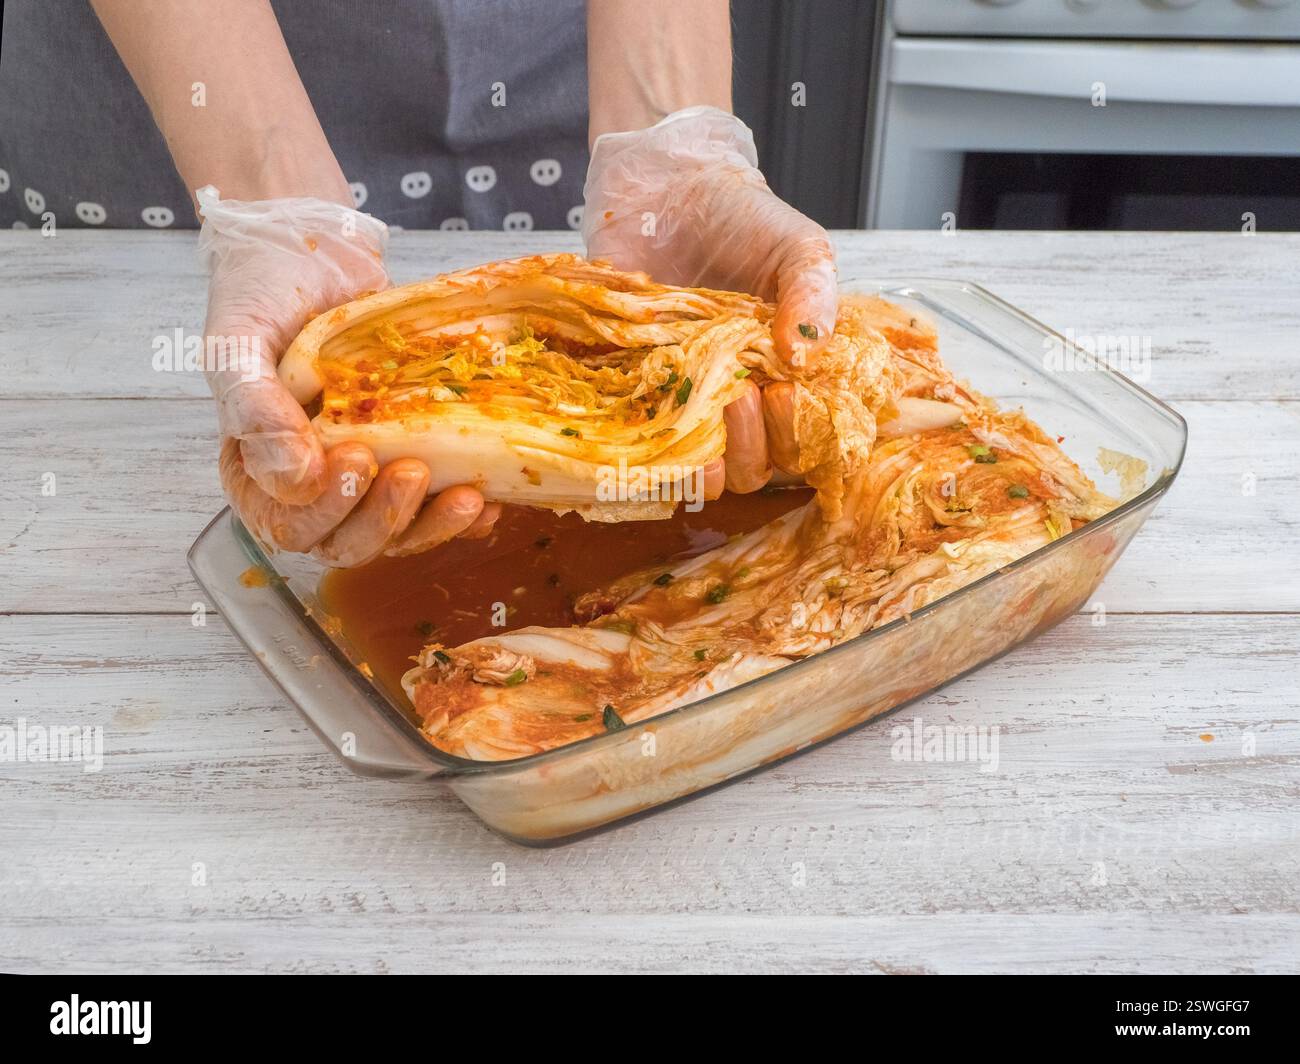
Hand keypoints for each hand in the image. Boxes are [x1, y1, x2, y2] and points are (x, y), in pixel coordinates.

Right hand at [199, 187, 498, 565]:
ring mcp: (361, 473)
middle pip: (345, 541)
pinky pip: (430, 505)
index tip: (356, 460)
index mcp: (257, 468)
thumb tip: (296, 479)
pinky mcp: (405, 453)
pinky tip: (487, 501)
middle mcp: (307, 482)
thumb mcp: (239, 341)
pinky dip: (459, 514)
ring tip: (465, 496)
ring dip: (430, 523)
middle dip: (384, 519)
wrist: (313, 248)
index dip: (324, 510)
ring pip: (394, 532)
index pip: (287, 525)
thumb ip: (254, 407)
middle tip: (413, 472)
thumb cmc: (262, 289)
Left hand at [583, 106, 837, 494]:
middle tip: (745, 392)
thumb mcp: (798, 247)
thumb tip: (805, 356)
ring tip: (706, 402)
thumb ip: (814, 294)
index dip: (801, 434)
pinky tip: (657, 423)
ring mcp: (690, 405)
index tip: (787, 393)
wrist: (668, 192)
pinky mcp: (639, 400)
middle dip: (757, 445)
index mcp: (791, 378)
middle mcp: (745, 402)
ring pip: (709, 476)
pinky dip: (655, 455)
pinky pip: (649, 458)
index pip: (809, 442)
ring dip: (711, 458)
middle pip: (759, 471)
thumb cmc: (742, 221)